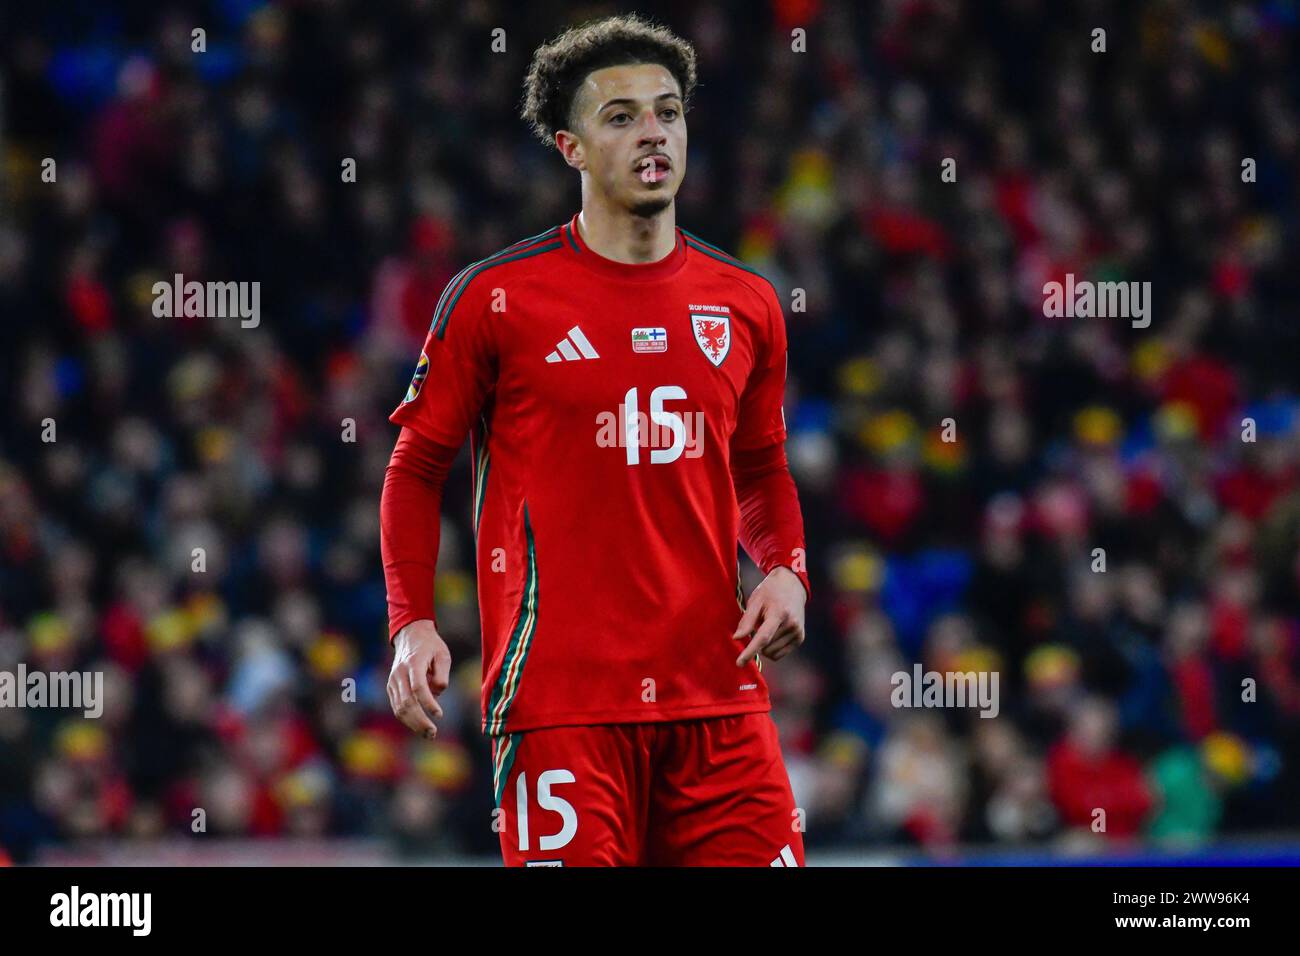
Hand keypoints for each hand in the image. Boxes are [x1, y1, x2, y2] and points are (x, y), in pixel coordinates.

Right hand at [387, 619, 451, 738]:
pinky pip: (396, 707)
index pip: (418, 687)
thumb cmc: (431, 646)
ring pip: (399, 708)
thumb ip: (442, 674)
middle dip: (420, 720)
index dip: (428, 703)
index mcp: (413, 663)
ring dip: (413, 724)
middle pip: (406, 702)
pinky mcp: (390, 687)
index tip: (439, 714)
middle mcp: (399, 673)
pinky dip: (407, 719)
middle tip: (433, 732)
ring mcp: (393, 681)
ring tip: (428, 734)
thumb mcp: (443, 655)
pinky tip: (419, 726)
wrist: (410, 635)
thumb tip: (438, 692)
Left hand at [732, 566, 806, 665]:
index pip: (763, 637)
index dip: (750, 651)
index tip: (739, 663)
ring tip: (768, 626)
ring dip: (764, 645)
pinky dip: (771, 648)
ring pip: (772, 653)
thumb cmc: (770, 592)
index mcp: (779, 613)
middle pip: (766, 647)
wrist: (792, 585)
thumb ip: (747, 621)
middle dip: (756, 641)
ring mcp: (798, 632)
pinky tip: (773, 633)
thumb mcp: (755, 601)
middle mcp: (791, 625)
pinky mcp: (800, 638)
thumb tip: (737, 638)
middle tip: (759, 623)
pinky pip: (779, 654)